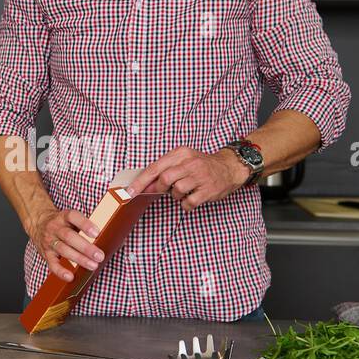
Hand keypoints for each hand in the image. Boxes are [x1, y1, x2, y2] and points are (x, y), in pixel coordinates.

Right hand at [27, 208, 104, 282]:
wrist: (38, 223)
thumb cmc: (62, 223)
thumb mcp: (71, 218)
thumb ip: (85, 225)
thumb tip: (111, 236)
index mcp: (64, 216)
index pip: (73, 217)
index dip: (85, 224)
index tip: (97, 232)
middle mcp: (55, 228)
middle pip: (69, 236)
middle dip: (85, 247)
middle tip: (99, 256)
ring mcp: (49, 241)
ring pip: (63, 250)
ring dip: (79, 259)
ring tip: (93, 265)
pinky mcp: (46, 254)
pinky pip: (52, 264)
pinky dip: (61, 271)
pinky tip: (70, 276)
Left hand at [126, 147, 249, 210]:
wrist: (229, 167)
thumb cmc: (201, 165)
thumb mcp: (183, 160)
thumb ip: (165, 170)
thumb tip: (145, 185)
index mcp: (181, 153)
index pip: (155, 167)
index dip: (140, 182)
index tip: (129, 192)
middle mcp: (190, 163)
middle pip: (165, 179)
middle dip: (161, 188)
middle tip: (166, 190)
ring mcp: (200, 176)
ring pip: (176, 191)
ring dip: (176, 196)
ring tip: (185, 191)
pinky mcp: (208, 190)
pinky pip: (188, 203)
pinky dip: (186, 204)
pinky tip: (192, 198)